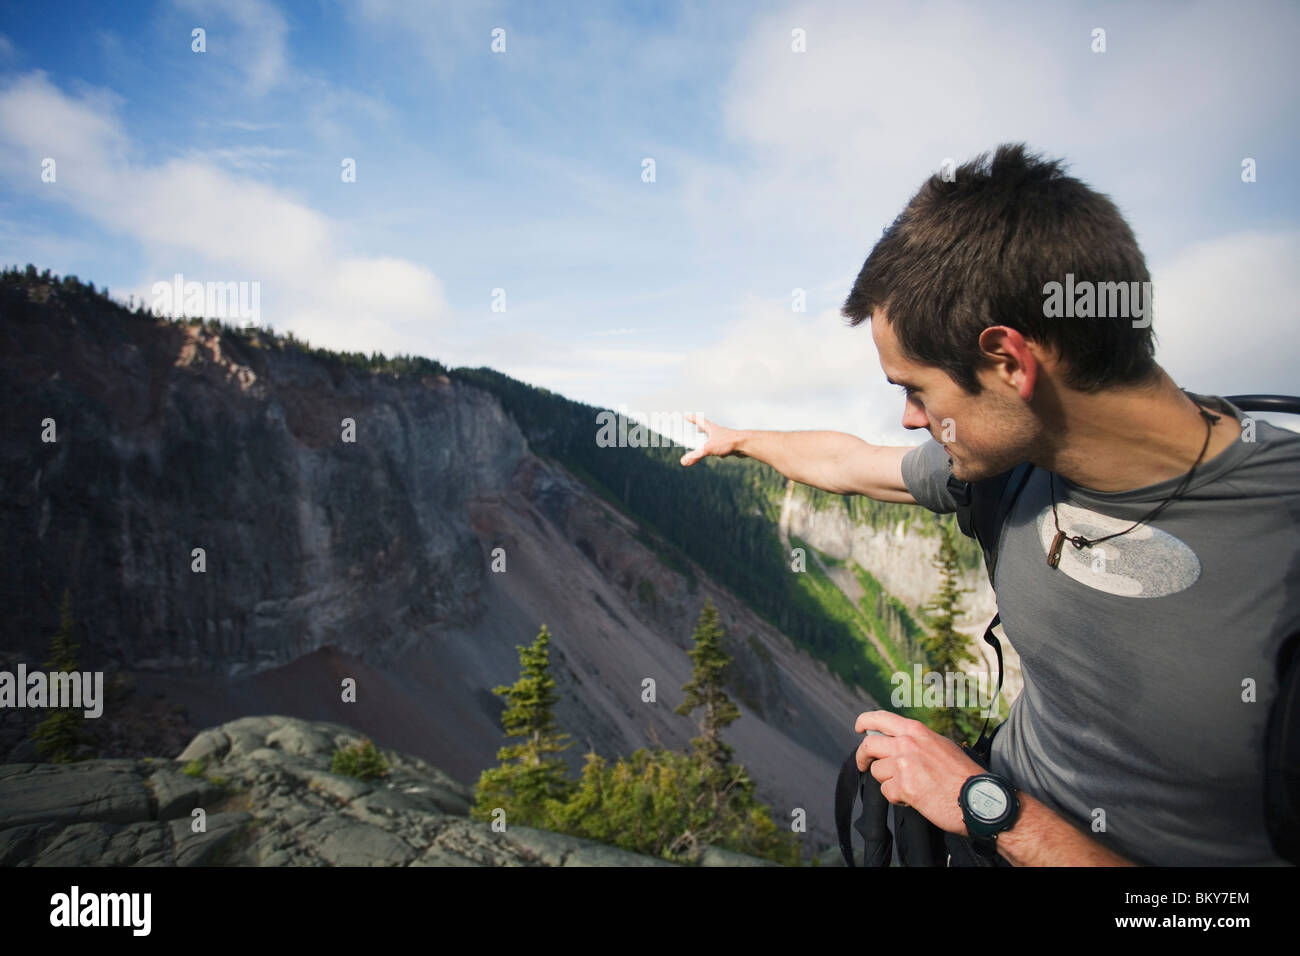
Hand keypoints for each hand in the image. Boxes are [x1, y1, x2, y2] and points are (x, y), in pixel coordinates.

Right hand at [679, 413, 746, 465]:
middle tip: (697, 427)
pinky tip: (721, 455)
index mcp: (711, 429)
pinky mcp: (730, 445)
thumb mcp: (708, 449)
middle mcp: (718, 432)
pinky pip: (722, 447)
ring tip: (707, 440)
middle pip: (707, 428)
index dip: (692, 418)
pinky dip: (719, 449)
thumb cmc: (728, 442)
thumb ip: (696, 455)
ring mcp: (724, 438)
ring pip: (715, 437)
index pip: (699, 421)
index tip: (687, 415)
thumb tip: (683, 461)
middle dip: (701, 427)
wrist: (746, 444)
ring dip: (710, 438)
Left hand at [854, 709, 985, 835]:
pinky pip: (887, 792)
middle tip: (863, 765)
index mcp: (916, 731)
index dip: (865, 722)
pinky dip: (897, 798)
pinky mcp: (904, 786)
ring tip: (909, 786)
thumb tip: (897, 742)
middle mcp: (906, 744)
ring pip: (877, 772)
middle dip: (862, 757)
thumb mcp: (941, 745)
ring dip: (889, 781)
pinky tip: (914, 798)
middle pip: (868, 746)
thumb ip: (917, 742)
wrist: (978, 797)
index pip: (880, 719)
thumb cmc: (962, 774)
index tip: (859, 728)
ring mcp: (904, 764)